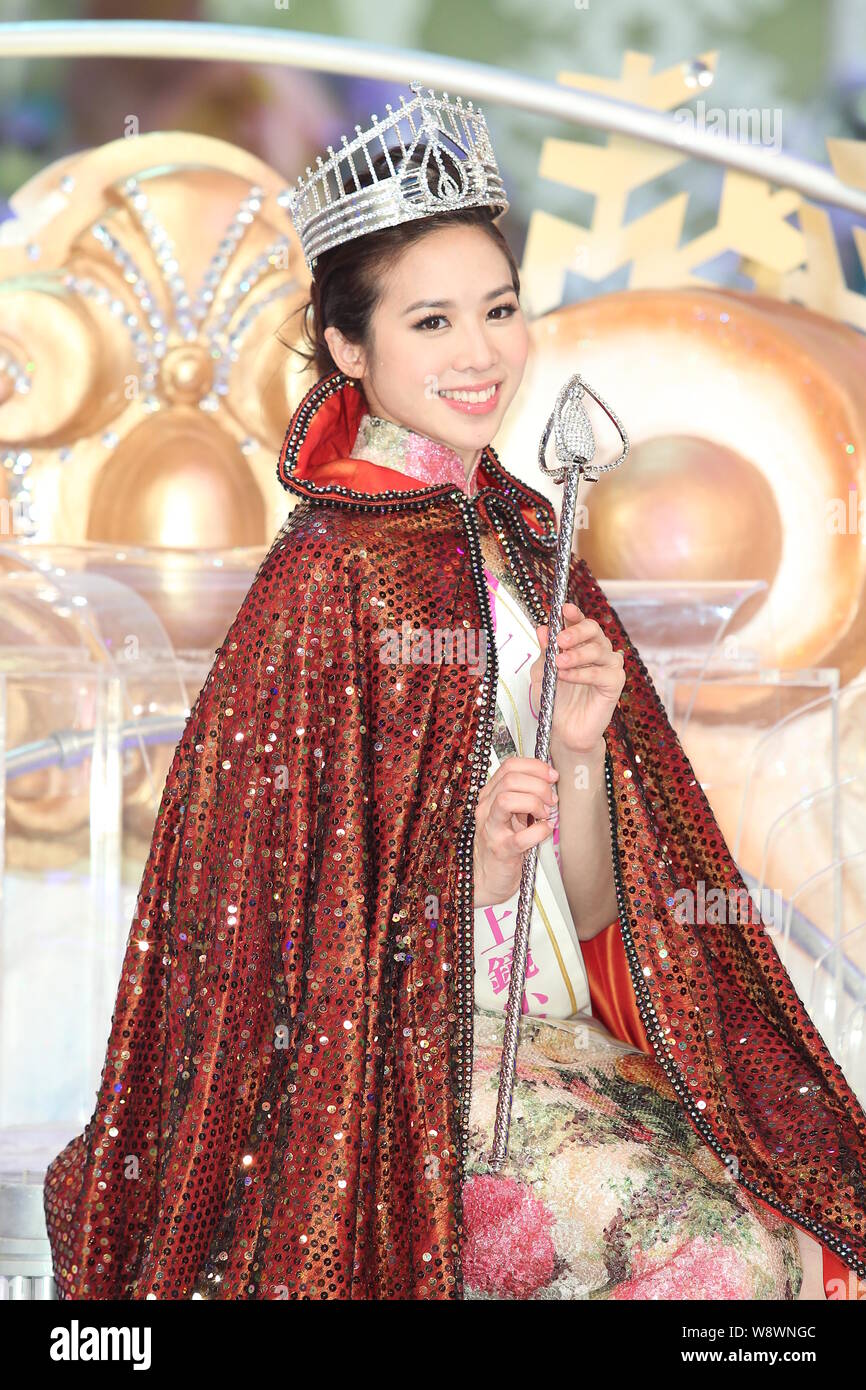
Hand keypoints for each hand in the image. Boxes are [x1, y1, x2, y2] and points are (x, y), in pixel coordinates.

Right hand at [473, 756, 558, 907]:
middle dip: (538, 785)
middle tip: (551, 798)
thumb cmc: (502, 844)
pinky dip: (539, 831)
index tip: (551, 776)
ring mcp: (492, 829)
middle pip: (510, 779)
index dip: (535, 767)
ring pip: (507, 799)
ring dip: (534, 802)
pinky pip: (522, 836)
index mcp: (490, 795)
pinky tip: (545, 830)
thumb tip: (550, 782)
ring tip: (545, 813)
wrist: (487, 877)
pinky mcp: (501, 850)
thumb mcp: (511, 815)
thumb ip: (524, 796)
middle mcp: (487, 809)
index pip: (509, 766)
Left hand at [530, 602, 624, 755]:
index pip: (580, 622)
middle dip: (576, 632)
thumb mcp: (542, 672)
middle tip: (560, 640)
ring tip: (559, 663)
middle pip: (594, 630)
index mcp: (581, 644)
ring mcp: (609, 665)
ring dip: (577, 655)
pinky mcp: (615, 683)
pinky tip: (566, 676)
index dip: (574, 614)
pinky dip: (582, 673)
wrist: (564, 729)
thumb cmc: (555, 698)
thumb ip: (544, 652)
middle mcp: (598, 651)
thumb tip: (542, 629)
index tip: (563, 609)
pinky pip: (601, 673)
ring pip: (599, 650)